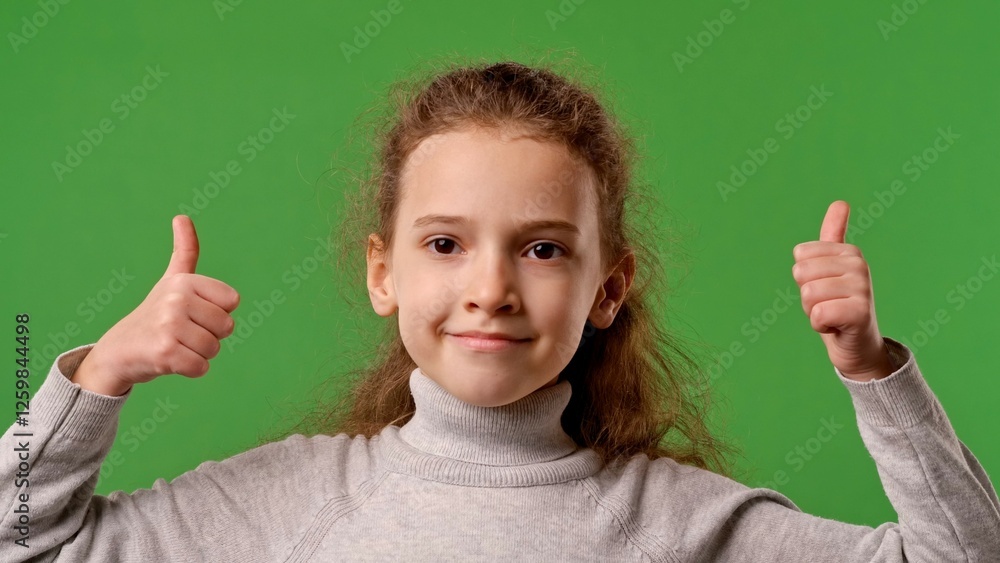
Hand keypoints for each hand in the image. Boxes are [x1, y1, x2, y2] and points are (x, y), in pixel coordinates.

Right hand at [71, 215, 239, 395]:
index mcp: (184, 280)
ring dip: (198, 354)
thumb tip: (182, 216)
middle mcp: (176, 298)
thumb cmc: (153, 315)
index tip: (191, 313)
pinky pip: (201, 368)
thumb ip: (185, 251)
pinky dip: (190, 370)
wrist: (118, 351)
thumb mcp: (171, 280)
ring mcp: (169, 324)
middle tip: (181, 333)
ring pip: (214, 348)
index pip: (232, 302)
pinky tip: (169, 361)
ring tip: (175, 346)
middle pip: (227, 327)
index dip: (216, 313)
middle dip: (209, 336)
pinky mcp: (165, 352)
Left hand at [791, 201, 893, 381]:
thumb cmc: (840, 305)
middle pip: (801, 273)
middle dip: (806, 296)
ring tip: (833, 315)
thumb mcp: (832, 269)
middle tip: (827, 304)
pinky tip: (837, 327)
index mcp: (849, 252)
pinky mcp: (860, 312)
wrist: (858, 346)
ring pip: (808, 294)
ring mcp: (862, 287)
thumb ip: (833, 237)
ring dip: (813, 312)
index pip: (800, 256)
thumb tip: (841, 202)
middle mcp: (859, 265)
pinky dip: (820, 325)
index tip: (825, 288)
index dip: (805, 278)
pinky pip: (818, 313)